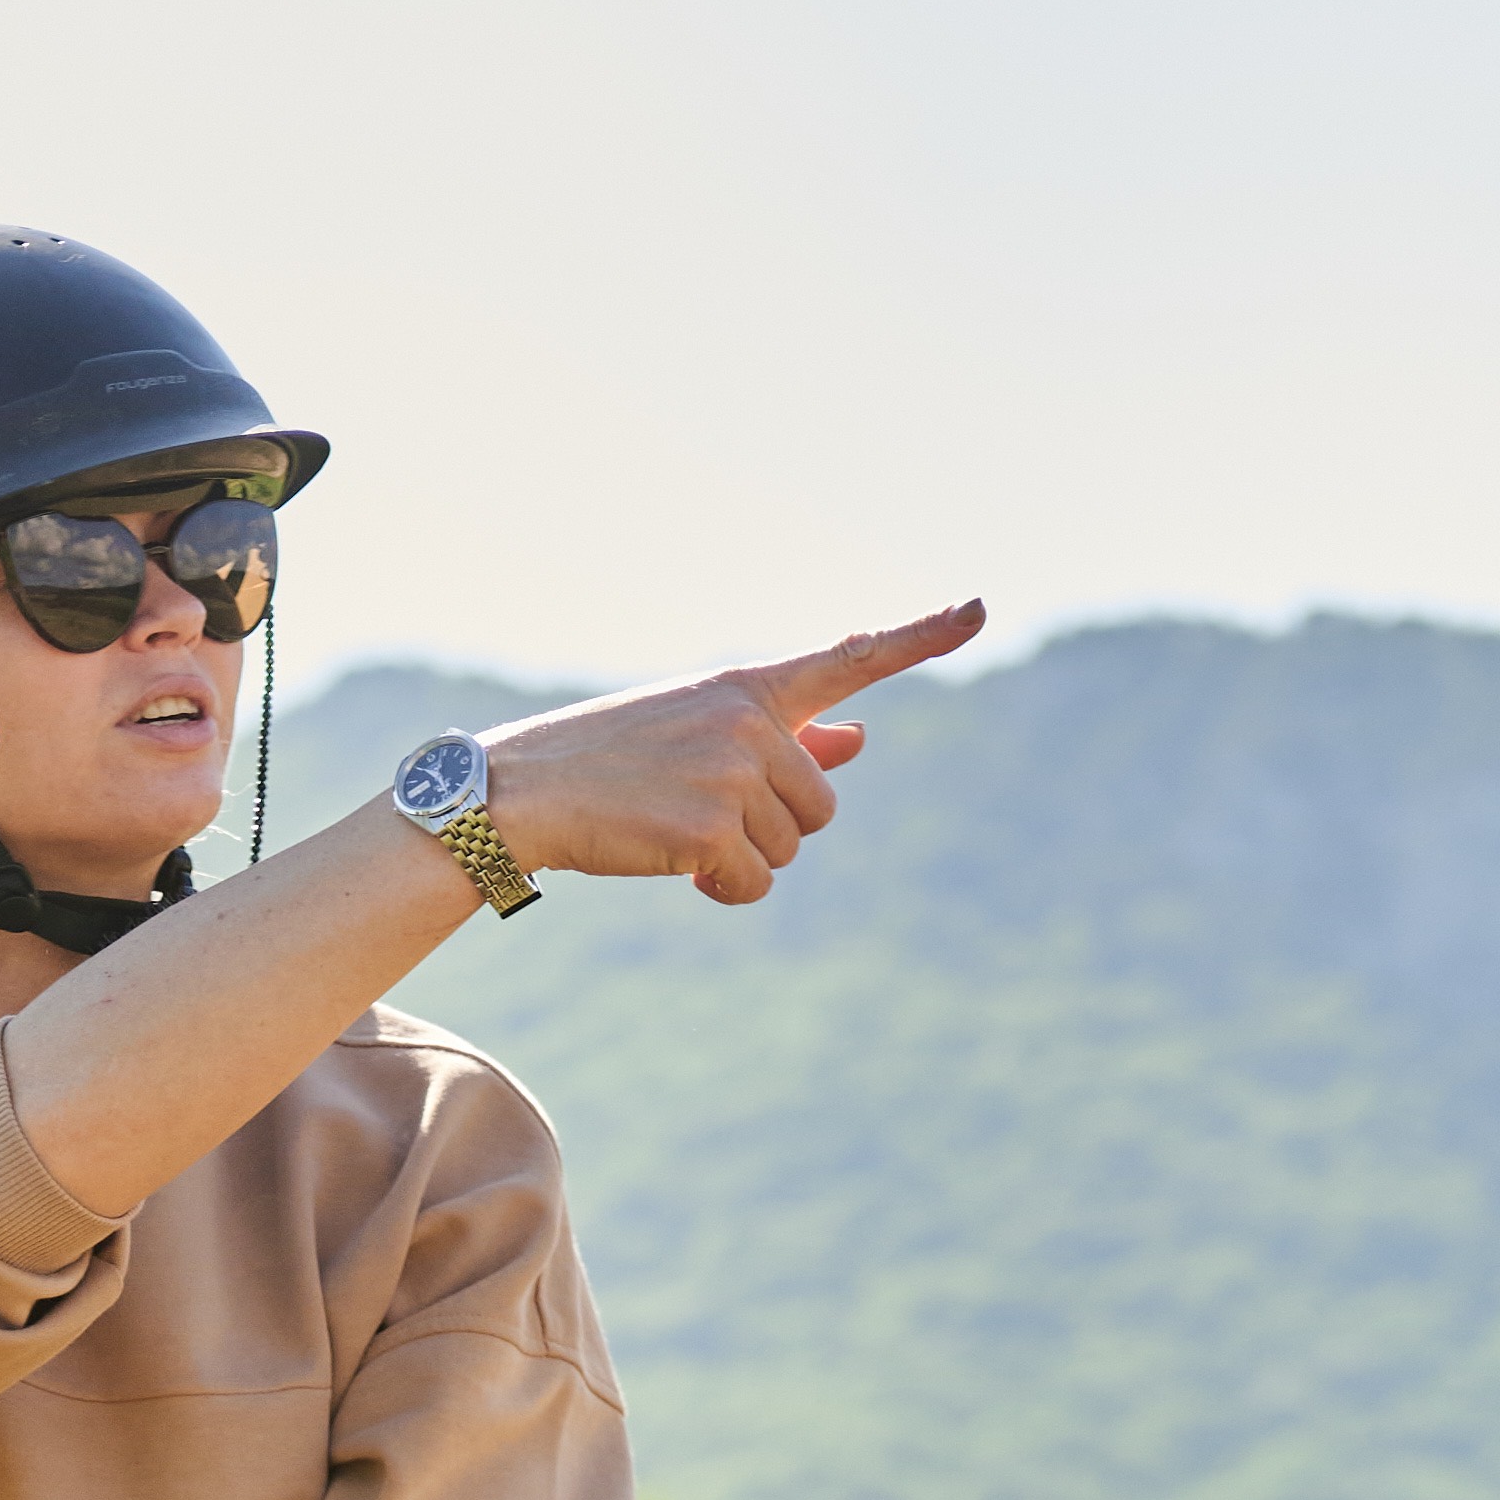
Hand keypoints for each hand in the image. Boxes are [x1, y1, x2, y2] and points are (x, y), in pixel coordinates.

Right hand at [482, 602, 985, 912]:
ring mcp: (731, 772)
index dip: (922, 634)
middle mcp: (749, 722)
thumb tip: (858, 738)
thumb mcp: (698, 733)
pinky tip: (676, 869)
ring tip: (677, 836)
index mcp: (748, 687)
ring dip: (742, 862)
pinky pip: (754, 885)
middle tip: (702, 818)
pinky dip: (721, 890)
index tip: (980, 608)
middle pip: (820, 806)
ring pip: (789, 849)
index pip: (850, 657)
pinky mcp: (710, 828)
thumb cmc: (607, 763)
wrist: (519, 792)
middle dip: (772, 829)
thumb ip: (787, 735)